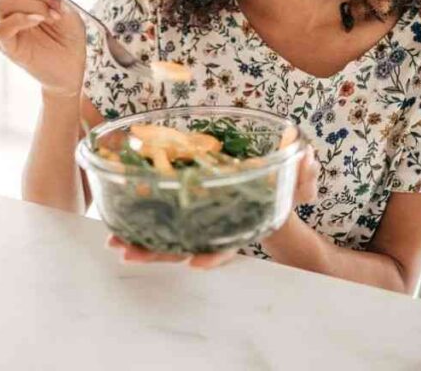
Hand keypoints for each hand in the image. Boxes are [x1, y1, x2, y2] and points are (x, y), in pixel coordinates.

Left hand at [104, 147, 317, 268]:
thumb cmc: (280, 186)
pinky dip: (138, 219)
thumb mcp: (296, 181)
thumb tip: (307, 156)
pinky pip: (159, 216)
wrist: (267, 188)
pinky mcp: (183, 207)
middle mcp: (216, 228)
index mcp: (240, 225)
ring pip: (166, 237)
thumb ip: (303, 173)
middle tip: (128, 253)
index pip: (227, 245)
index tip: (196, 264)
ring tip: (114, 242)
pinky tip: (115, 219)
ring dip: (139, 241)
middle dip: (156, 253)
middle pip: (185, 246)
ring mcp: (198, 220)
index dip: (214, 255)